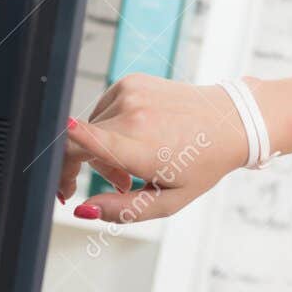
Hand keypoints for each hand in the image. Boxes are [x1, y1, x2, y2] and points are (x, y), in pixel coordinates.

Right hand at [57, 73, 252, 222]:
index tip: (59, 184)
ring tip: (135, 163)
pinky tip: (139, 137)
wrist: (233, 121)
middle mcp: (130, 115)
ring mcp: (130, 93)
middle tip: (117, 183)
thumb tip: (84, 210)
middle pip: (77, 143)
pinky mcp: (132, 81)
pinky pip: (105, 110)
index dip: (59, 166)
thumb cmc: (204, 163)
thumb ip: (123, 210)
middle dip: (85, 168)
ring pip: (91, 127)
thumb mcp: (169, 200)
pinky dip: (113, 127)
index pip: (77, 145)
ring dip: (102, 148)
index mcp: (138, 147)